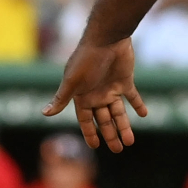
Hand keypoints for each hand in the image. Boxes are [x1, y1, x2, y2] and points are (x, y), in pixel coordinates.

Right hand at [44, 38, 146, 152]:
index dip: (90, 132)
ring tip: (130, 141)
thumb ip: (62, 98)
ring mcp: (111, 88)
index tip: (95, 146)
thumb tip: (44, 114)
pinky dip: (138, 105)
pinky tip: (143, 115)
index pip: (85, 119)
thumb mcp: (72, 81)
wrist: (106, 38)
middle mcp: (97, 94)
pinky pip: (133, 97)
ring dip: (124, 126)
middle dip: (110, 134)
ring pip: (118, 113)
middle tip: (118, 149)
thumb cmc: (86, 59)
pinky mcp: (125, 81)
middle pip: (104, 120)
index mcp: (83, 96)